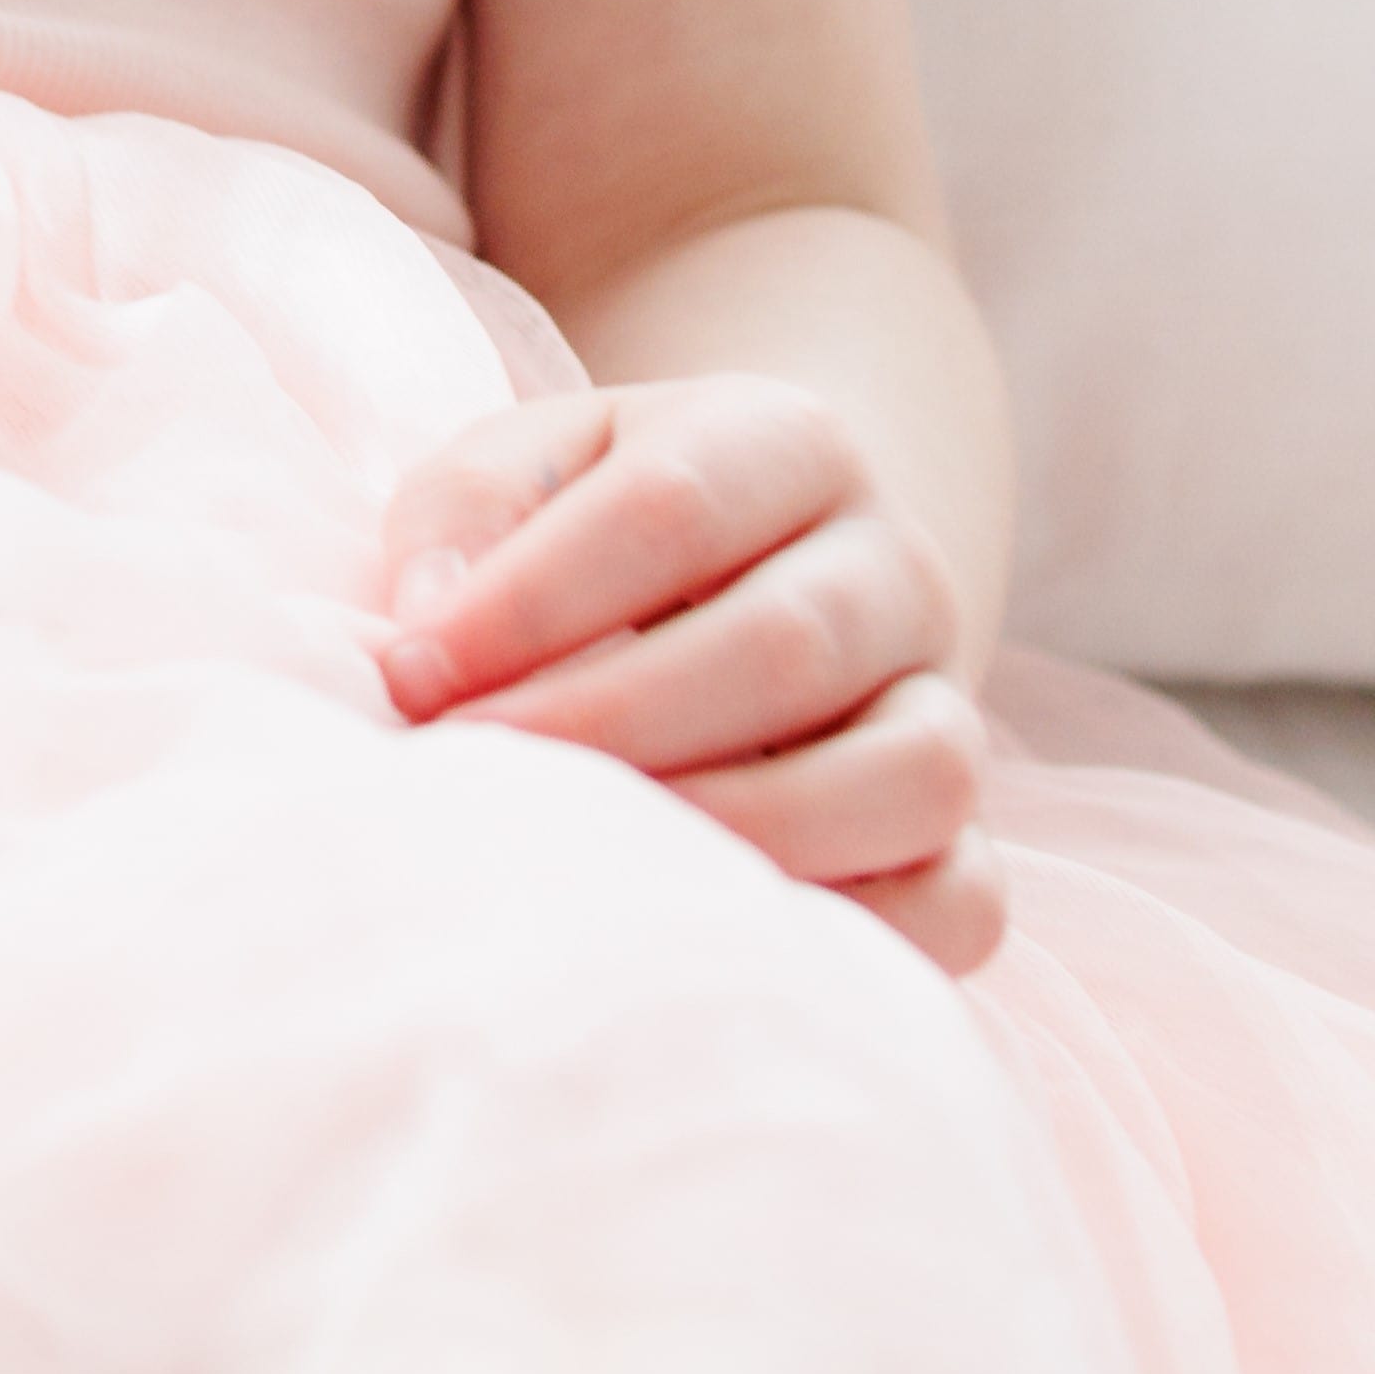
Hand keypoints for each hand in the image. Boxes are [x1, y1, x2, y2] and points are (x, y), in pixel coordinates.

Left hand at [375, 376, 1002, 975]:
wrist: (764, 564)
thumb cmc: (603, 522)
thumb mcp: (531, 464)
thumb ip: (467, 513)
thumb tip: (427, 627)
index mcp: (789, 440)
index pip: (672, 506)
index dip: (529, 601)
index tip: (408, 672)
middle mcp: (897, 567)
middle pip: (786, 647)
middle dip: (608, 722)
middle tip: (474, 769)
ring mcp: (947, 700)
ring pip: (914, 774)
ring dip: (741, 828)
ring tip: (592, 851)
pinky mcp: (966, 829)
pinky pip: (964, 902)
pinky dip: (861, 932)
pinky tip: (718, 926)